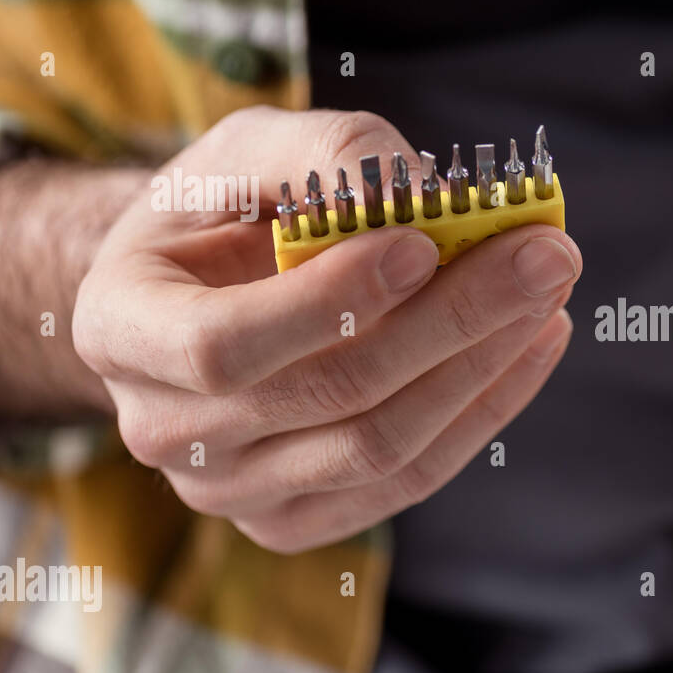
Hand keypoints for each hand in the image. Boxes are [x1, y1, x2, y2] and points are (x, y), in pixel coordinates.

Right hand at [73, 106, 580, 552]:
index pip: (224, 345)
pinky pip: (408, 480)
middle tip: (545, 256)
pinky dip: (484, 411)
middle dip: (453, 320)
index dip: (331, 301)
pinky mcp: (298, 520)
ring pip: (382, 447)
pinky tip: (534, 344)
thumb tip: (427, 194)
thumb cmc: (225, 212)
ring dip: (484, 366)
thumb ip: (324, 154)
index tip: (425, 243)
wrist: (201, 297)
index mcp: (122, 331)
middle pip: (330, 395)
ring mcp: (232, 493)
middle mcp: (164, 430)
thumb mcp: (250, 152)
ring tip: (551, 293)